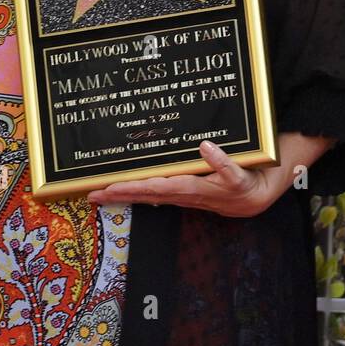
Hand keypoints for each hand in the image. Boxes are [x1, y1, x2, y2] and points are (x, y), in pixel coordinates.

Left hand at [86, 140, 289, 218]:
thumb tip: (204, 145)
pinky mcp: (183, 192)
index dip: (130, 188)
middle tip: (91, 194)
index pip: (154, 188)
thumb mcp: (239, 174)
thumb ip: (223, 162)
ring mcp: (180, 195)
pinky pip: (155, 193)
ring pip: (146, 195)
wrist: (253, 200)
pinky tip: (126, 191)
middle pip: (143, 195)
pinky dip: (139, 192)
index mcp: (191, 189)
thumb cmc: (244, 186)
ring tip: (100, 193)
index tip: (108, 188)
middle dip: (117, 195)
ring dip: (124, 194)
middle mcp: (181, 194)